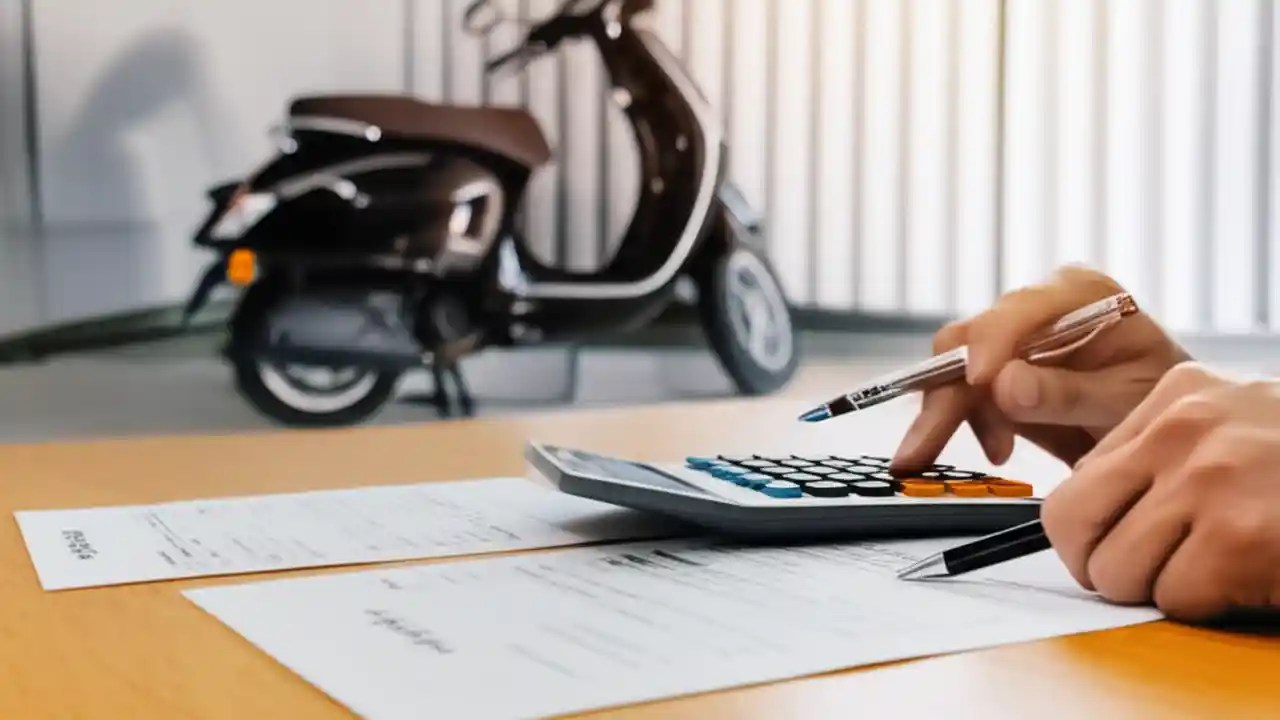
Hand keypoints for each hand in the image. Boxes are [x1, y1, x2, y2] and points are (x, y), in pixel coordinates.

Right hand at [891, 265, 1189, 470]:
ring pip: (953, 368)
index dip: (989, 347)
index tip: (979, 386)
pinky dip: (967, 424)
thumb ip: (1067, 394)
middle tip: (918, 449)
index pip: (1014, 311)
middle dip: (943, 396)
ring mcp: (1013, 337)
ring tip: (991, 454)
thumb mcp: (1127, 400)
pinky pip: (963, 393)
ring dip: (950, 416)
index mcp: (1077, 294)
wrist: (1164, 419)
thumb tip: (1003, 386)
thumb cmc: (1160, 399)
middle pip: (968, 340)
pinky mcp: (998, 368)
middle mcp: (1035, 307)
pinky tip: (1000, 448)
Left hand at [1042, 363, 1279, 620]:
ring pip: (1118, 570)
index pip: (1075, 482)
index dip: (1089, 534)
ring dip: (1161, 588)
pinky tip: (1247, 577)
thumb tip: (1087, 520)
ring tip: (1212, 568)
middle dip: (1103, 566)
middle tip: (1146, 575)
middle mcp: (1183, 429)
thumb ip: (1158, 455)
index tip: (1112, 549)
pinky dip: (1207, 605)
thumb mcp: (1230, 425)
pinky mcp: (1242, 535)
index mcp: (1176, 396)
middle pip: (1074, 525)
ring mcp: (1212, 479)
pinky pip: (1175, 597)